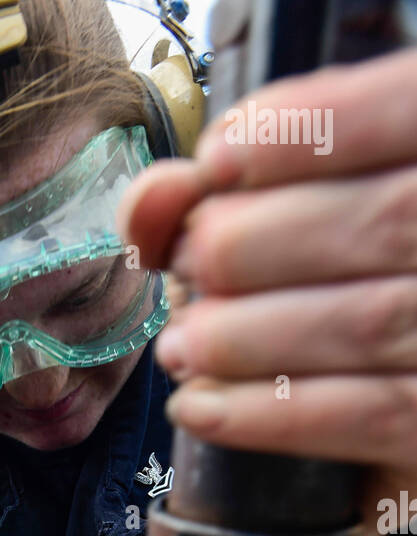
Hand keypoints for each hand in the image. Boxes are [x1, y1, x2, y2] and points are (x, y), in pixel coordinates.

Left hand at [117, 48, 416, 535]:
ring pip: (365, 322)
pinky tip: (200, 407)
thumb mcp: (322, 202)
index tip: (217, 157)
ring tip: (182, 346)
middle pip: (380, 222)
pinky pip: (366, 418)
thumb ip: (246, 183)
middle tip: (187, 266)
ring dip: (244, 335)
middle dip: (252, 244)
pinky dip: (268, 413)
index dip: (302, 132)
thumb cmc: (356, 273)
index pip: (403, 111)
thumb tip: (151, 197)